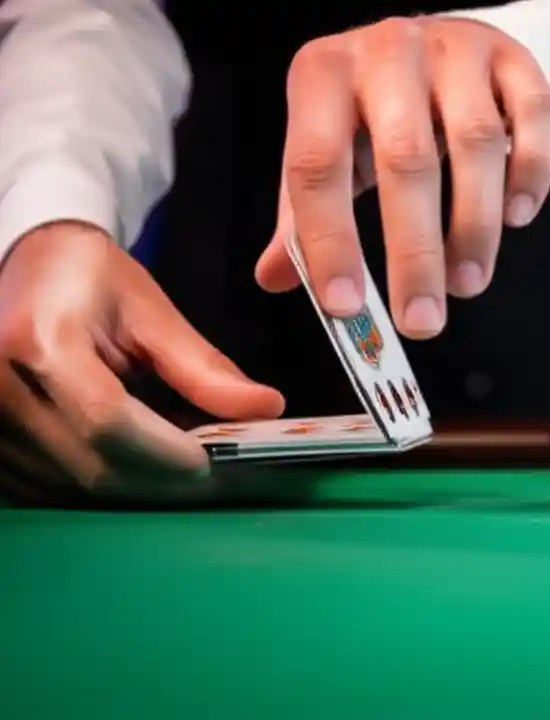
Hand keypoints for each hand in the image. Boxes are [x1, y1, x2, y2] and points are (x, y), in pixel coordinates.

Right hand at [0, 222, 284, 501]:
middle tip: (210, 472)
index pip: (109, 421)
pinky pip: (47, 489)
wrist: (29, 265)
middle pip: (92, 465)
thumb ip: (204, 369)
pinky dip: (97, 484)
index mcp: (40, 342)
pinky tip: (130, 464)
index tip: (213, 459)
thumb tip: (266, 408)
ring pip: (72, 487)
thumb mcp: (151, 313)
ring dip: (132, 487)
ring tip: (172, 463)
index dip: (166, 450)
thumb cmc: (89, 282)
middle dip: (161, 478)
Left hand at [255, 16, 549, 338]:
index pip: (317, 165)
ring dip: (475, 226)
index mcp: (324, 76)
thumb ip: (304, 213)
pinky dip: (530, 174)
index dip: (330, 240)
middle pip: (405, 159)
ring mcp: (456, 49)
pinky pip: (534, 117)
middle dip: (414, 252)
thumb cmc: (376, 107)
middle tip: (421, 320)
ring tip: (468, 282)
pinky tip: (517, 218)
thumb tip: (275, 278)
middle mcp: (387, 51)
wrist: (437, 40)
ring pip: (476, 142)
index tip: (345, 306)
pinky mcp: (513, 58)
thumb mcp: (330, 147)